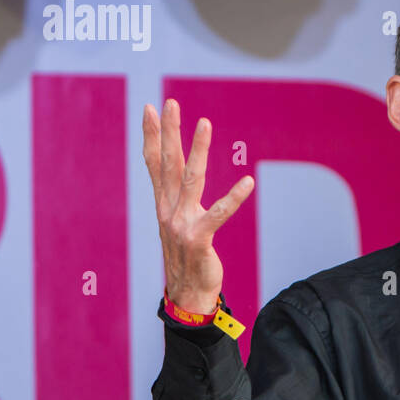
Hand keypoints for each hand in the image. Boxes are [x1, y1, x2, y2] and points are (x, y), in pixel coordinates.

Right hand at [142, 98, 253, 314]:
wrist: (187, 296)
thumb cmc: (187, 257)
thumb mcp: (178, 223)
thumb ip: (179, 200)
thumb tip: (180, 178)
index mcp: (163, 204)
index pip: (155, 163)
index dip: (153, 136)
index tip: (151, 109)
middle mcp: (168, 210)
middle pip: (167, 164)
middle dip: (168, 132)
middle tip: (170, 103)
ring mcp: (181, 224)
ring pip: (190, 179)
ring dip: (197, 149)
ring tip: (204, 123)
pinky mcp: (199, 238)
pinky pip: (219, 214)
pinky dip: (235, 198)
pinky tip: (249, 182)